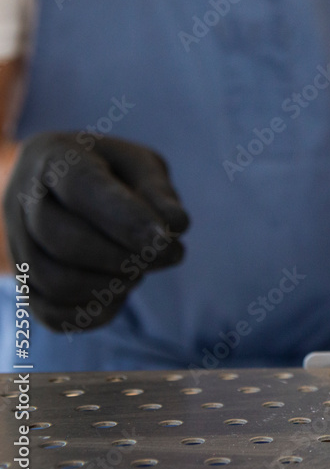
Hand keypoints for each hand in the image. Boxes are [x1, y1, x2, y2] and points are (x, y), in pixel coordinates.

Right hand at [3, 133, 189, 330]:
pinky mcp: (23, 279)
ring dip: (109, 286)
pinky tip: (119, 296)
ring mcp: (16, 240)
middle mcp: (23, 197)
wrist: (68, 186)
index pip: (83, 188)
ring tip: (139, 271)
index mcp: (56, 156)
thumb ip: (159, 192)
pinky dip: (91, 312)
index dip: (126, 219)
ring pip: (54, 280)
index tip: (165, 242)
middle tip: (164, 256)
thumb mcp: (142, 166)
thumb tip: (175, 226)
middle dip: (123, 258)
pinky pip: (49, 312)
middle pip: (64, 240)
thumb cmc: (116, 174)